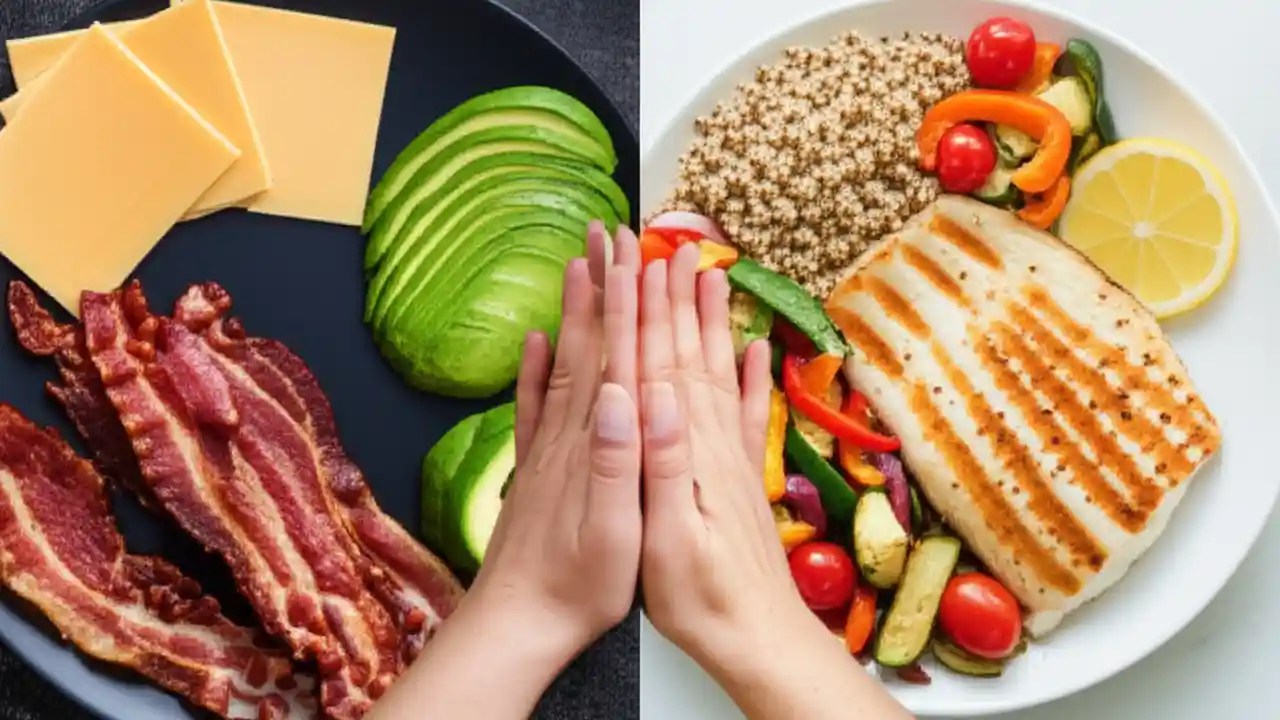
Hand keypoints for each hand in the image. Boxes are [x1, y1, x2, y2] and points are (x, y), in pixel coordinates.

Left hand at [371, 222, 642, 719]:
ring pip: (563, 361)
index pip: (615, 357)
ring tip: (578, 263)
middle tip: (608, 232)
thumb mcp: (615, 533)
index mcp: (595, 444)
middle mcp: (569, 433)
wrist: (517, 621)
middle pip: (588, 344)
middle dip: (601, 285)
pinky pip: (533, 403)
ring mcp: (548, 447)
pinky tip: (534, 338)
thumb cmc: (576, 586)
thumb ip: (620, 462)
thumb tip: (627, 394)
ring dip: (573, 310)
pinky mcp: (535, 467)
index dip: (625, 302)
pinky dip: (533, 365)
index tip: (634, 252)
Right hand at [639, 243, 912, 719]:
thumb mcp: (669, 535)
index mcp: (689, 450)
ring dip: (711, 321)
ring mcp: (732, 455)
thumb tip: (655, 391)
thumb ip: (665, 461)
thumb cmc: (703, 597)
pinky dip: (754, 373)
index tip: (636, 260)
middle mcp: (714, 440)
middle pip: (691, 354)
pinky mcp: (743, 476)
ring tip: (709, 275)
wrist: (757, 637)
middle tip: (670, 244)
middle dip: (676, 297)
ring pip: (718, 370)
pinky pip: (749, 411)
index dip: (646, 310)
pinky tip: (758, 347)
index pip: (662, 364)